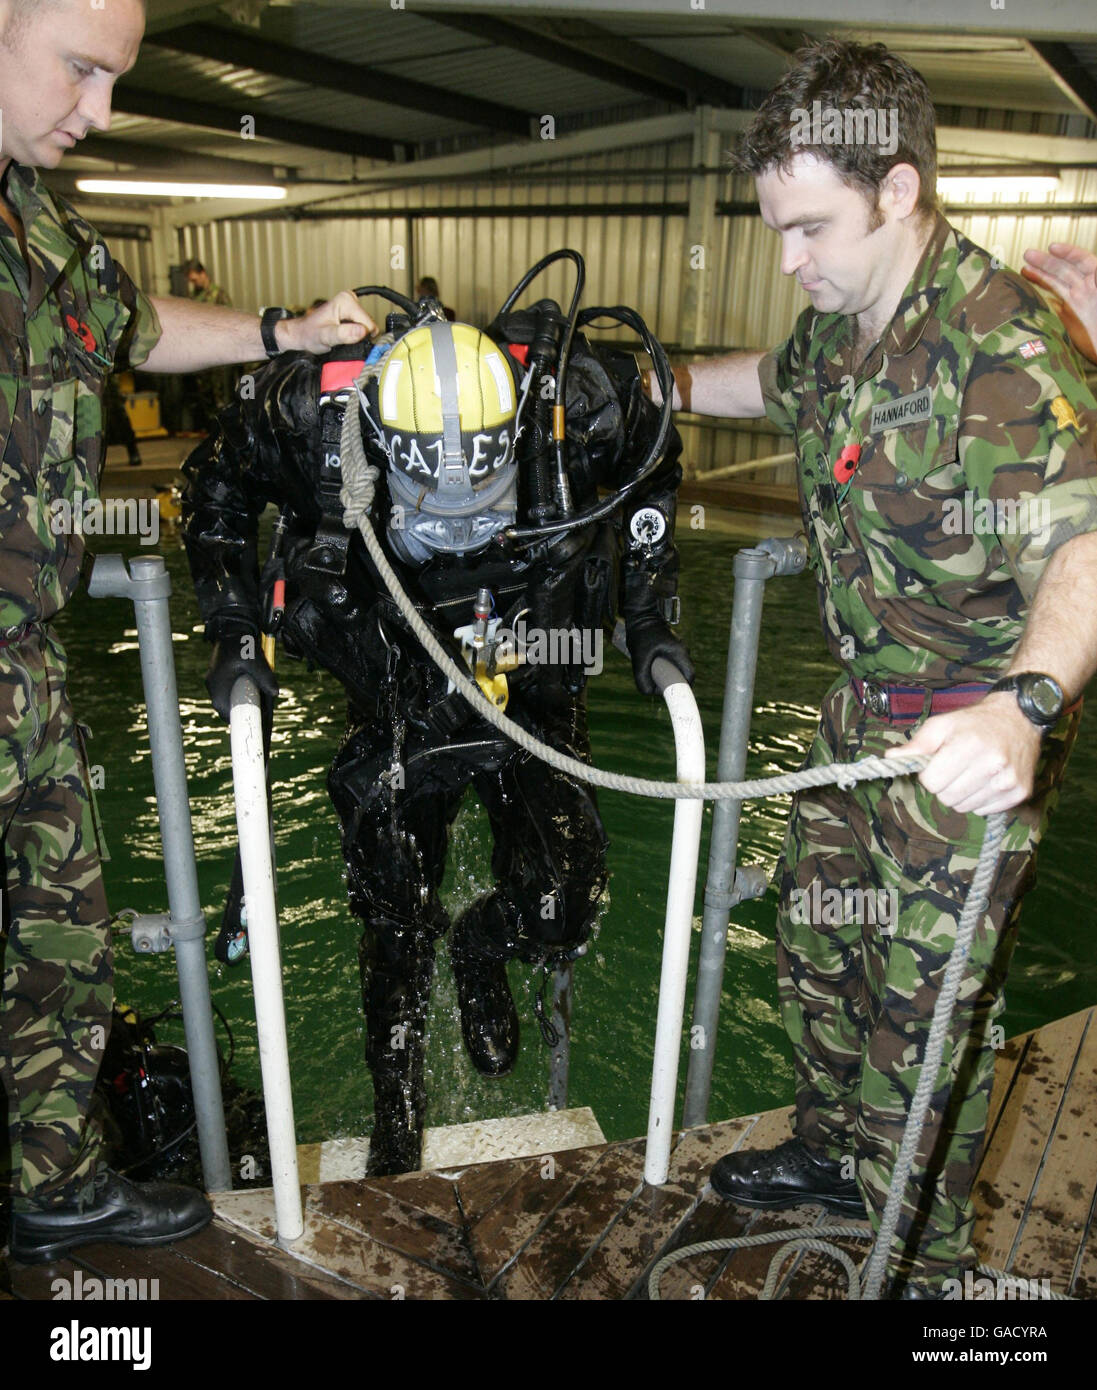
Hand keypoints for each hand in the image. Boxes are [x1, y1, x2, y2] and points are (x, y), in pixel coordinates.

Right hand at [206, 633, 278, 721]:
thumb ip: (265, 678)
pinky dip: (240, 691)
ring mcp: (216, 679)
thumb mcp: (255, 662)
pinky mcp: (220, 674)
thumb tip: (275, 694)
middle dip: (243, 710)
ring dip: (241, 700)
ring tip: (259, 703)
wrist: (233, 626)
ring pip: (229, 697)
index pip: (225, 711)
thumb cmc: (241, 644)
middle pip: (227, 706)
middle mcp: (214, 684)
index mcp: (218, 685)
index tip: (252, 723)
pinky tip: (254, 689)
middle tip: (260, 714)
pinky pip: (229, 688)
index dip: (238, 719)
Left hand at [281, 291, 377, 353]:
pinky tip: (342, 334)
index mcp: (345, 301)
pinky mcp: (352, 312)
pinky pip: (362, 327)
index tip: (344, 339)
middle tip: (340, 338)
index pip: (368, 324)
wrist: (301, 334)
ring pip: (366, 327)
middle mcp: (350, 299)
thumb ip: (344, 334)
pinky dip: (354, 334)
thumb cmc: (310, 334)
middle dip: (357, 336)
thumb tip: (362, 331)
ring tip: (339, 336)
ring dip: (355, 336)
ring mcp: (351, 305)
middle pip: (368, 325)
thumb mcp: (326, 336)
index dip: (358, 337)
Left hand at [625, 614, 693, 693]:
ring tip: (650, 667)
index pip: (690, 676)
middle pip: (682, 674)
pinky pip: (671, 662)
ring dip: (664, 673)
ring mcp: (678, 648)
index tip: (670, 693)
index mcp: (680, 653)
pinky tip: (650, 662)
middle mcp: (683, 651)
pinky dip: (662, 667)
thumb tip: (649, 693)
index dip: (682, 688)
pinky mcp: (672, 647)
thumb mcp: (639, 659)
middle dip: (670, 681)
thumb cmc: (641, 635)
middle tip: (655, 680)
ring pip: (675, 668)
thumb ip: (642, 678)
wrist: (640, 616)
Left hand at [884, 692, 1040, 815]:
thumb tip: (890, 758)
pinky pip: (984, 811)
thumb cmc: (975, 722)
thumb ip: (917, 744)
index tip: (938, 762)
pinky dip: (980, 799)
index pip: (932, 782)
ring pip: (964, 808)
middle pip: (947, 798)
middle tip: (955, 767)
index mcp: (970, 745)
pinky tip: (987, 779)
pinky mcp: (1020, 793)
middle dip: (944, 785)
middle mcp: (993, 765)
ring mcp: (1008, 782)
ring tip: (972, 772)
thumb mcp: (942, 725)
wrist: (1020, 719)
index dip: (930, 774)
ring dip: (961, 794)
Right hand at [1021, 243, 1096, 364]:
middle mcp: (1086, 291)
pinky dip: (1042, 296)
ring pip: (1056, 284)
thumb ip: (1095, 281)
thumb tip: (1084, 279)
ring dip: (1040, 275)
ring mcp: (1076, 304)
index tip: (1052, 247)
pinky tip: (1031, 292)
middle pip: (1064, 270)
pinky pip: (1053, 303)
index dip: (1067, 253)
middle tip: (1028, 255)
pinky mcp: (1068, 318)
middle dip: (1046, 262)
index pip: (1082, 260)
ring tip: (1024, 269)